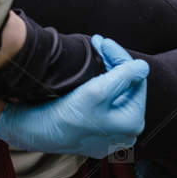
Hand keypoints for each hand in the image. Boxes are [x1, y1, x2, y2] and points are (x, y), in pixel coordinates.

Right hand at [0, 35, 147, 156]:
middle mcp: (127, 133)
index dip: (120, 57)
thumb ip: (124, 75)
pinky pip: (105, 107)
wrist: (33, 132)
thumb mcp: (97, 91)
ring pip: (115, 96)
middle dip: (113, 63)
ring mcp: (112, 136)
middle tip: (98, 43)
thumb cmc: (64, 115)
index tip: (103, 41)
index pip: (136, 79)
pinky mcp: (96, 135)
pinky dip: (98, 89)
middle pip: (126, 87)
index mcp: (132, 123)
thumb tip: (143, 67)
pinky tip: (89, 76)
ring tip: (94, 55)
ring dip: (106, 73)